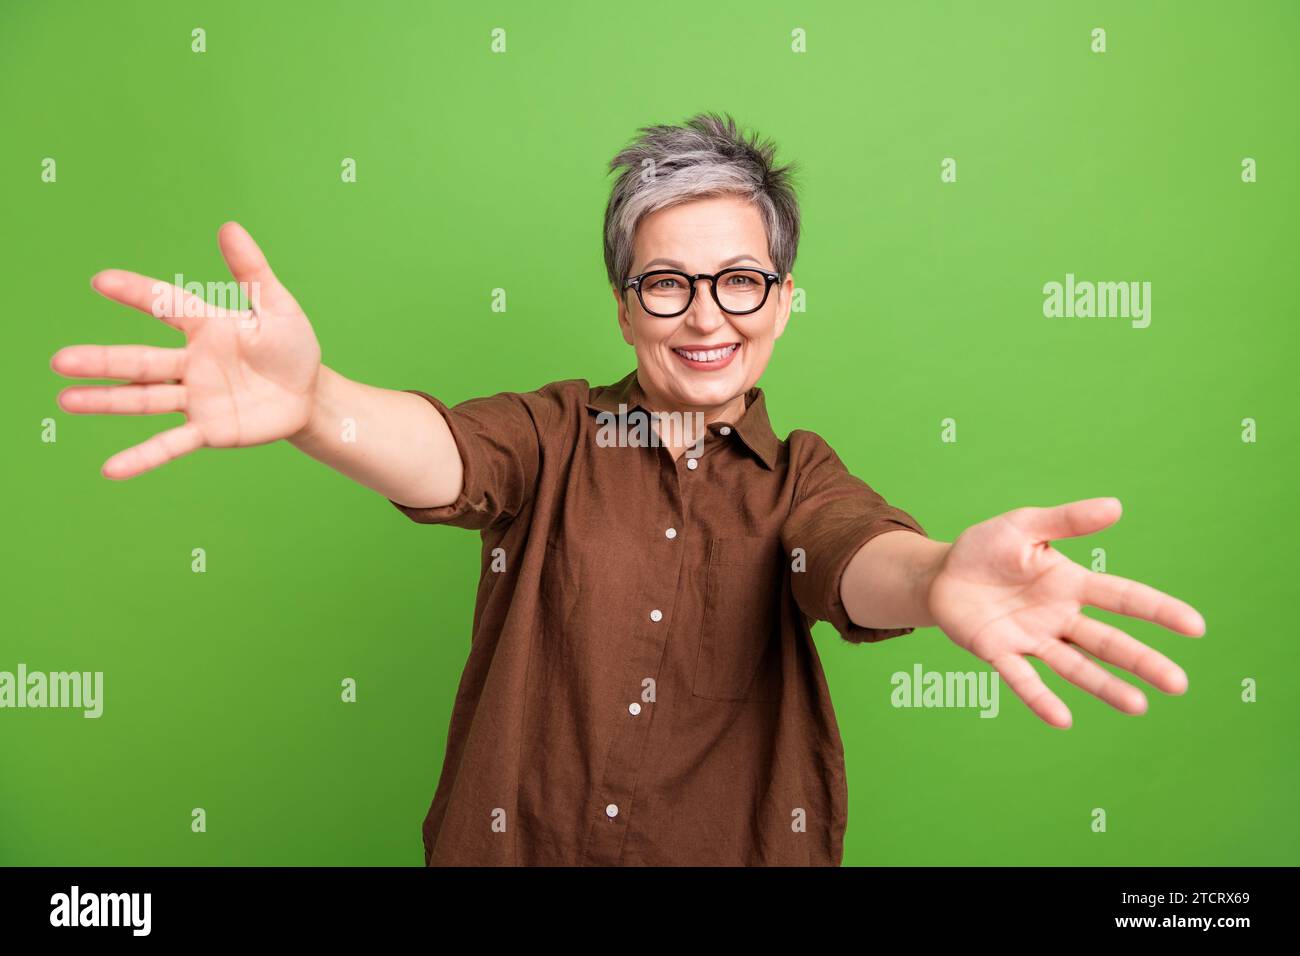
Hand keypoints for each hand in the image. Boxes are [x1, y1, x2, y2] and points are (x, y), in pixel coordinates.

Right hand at [52, 222, 321, 477]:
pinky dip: (144, 456)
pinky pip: (171, 443)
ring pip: (145, 398)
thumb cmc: (292, 347)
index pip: (166, 306)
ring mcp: (196, 397)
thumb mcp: (278, 308)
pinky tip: (111, 468)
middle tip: (59, 361)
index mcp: (206, 327)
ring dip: (107, 401)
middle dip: (101, 362)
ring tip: (66, 401)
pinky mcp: (209, 429)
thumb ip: (252, 273)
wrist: (310, 395)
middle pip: (140, 361)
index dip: (137, 294)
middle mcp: (191, 362)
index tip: (101, 281)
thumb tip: (230, 228)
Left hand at [926, 497, 1204, 727]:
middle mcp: (1058, 617)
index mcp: (1070, 583)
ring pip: (1075, 666)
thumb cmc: (987, 548)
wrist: (941, 573)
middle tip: (1179, 684)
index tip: (1196, 626)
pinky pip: (1023, 679)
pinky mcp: (998, 653)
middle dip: (1142, 661)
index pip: (1123, 597)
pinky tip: (1062, 719)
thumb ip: (1066, 520)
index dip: (1158, 610)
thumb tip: (1116, 506)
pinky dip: (1041, 698)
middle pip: (1108, 641)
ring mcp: (1031, 638)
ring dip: (1105, 686)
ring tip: (1138, 707)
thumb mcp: (1024, 525)